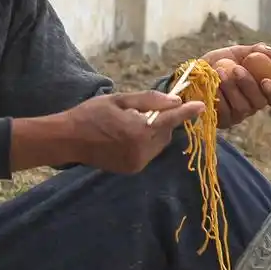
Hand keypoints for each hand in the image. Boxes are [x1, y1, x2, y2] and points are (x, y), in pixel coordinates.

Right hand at [64, 91, 204, 172]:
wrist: (68, 140)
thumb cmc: (91, 114)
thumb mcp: (119, 100)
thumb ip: (149, 100)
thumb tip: (175, 100)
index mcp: (138, 130)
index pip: (170, 120)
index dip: (187, 112)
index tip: (202, 106)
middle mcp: (141, 150)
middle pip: (166, 133)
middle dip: (163, 121)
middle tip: (144, 111)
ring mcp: (137, 163)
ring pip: (158, 144)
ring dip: (154, 132)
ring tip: (131, 123)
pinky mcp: (132, 169)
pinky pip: (149, 153)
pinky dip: (146, 143)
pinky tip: (127, 136)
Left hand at [201, 43, 270, 128]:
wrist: (194, 74)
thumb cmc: (219, 63)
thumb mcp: (236, 53)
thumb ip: (254, 51)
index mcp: (261, 91)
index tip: (266, 81)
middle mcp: (252, 106)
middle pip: (259, 103)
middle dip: (248, 85)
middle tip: (236, 69)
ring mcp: (237, 115)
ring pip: (241, 107)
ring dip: (231, 88)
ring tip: (219, 71)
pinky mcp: (222, 121)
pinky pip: (224, 112)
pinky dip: (218, 97)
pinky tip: (211, 84)